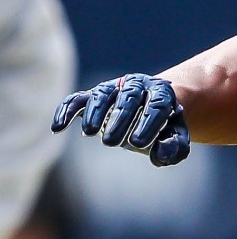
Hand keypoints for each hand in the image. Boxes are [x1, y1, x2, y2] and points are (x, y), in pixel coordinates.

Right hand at [51, 74, 190, 165]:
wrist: (150, 108)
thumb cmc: (165, 126)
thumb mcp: (176, 136)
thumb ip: (176, 146)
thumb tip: (161, 153)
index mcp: (161, 92)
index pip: (157, 105)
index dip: (148, 123)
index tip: (139, 142)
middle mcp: (136, 85)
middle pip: (129, 98)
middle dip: (119, 120)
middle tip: (111, 143)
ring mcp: (113, 88)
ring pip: (102, 95)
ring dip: (94, 112)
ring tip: (89, 133)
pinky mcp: (93, 94)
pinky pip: (77, 99)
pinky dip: (66, 111)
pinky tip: (58, 127)